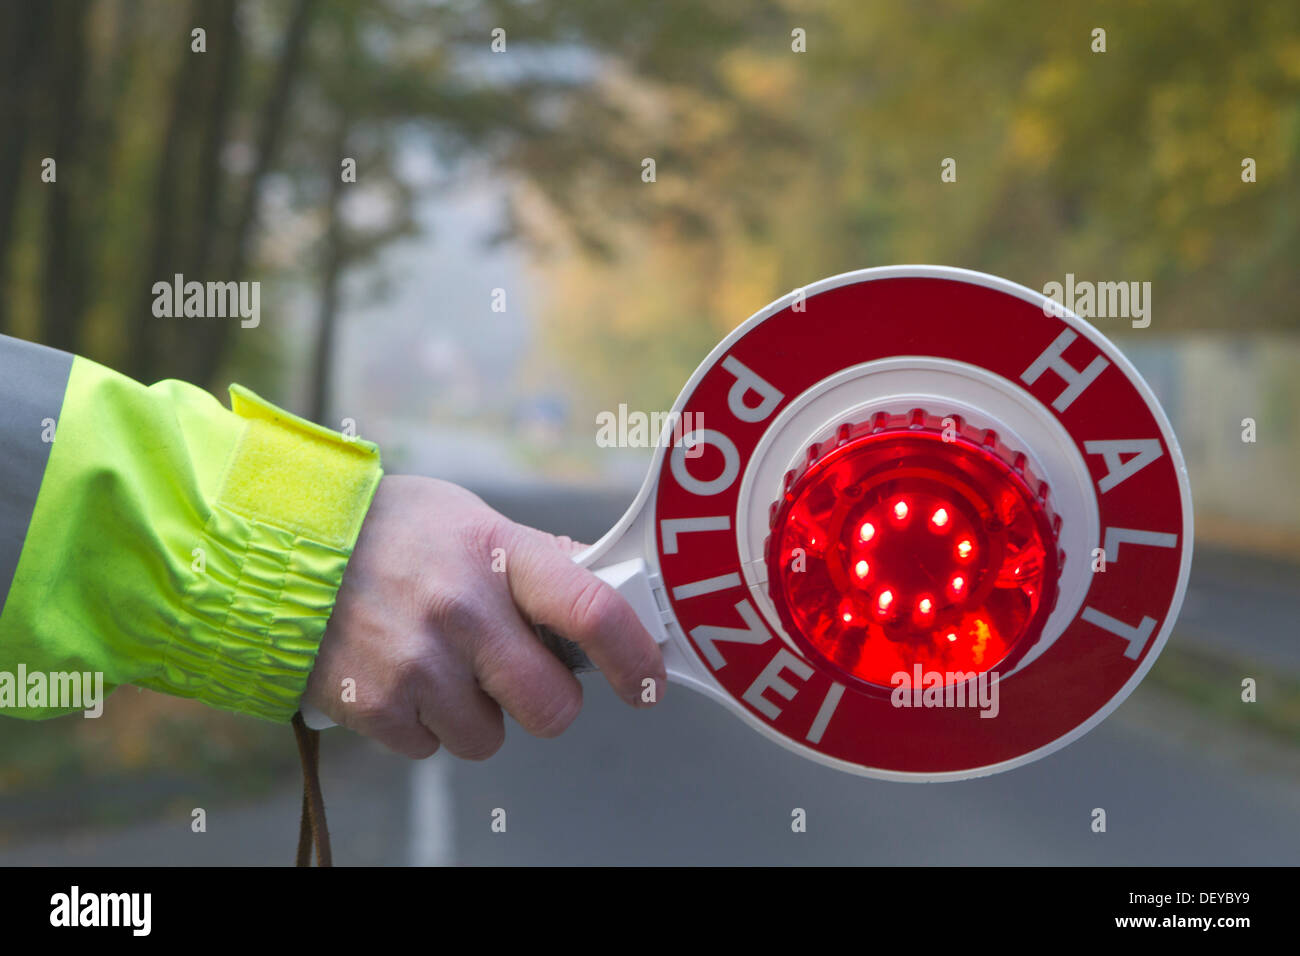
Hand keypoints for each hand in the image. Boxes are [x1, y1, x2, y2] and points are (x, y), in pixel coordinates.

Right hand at [301, 475, 664, 758]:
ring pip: (488, 738)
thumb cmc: (387, 529)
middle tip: (517, 676)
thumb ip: (535, 557)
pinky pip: (430, 748)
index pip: (592, 611)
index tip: (647, 682)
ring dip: (474, 714)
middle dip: (544, 703)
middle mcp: (463, 609)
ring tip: (437, 663)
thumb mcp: (469, 519)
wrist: (276, 545)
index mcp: (499, 553)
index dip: (634, 658)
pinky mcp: (375, 704)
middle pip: (552, 706)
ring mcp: (418, 661)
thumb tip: (598, 580)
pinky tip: (397, 675)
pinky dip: (420, 724)